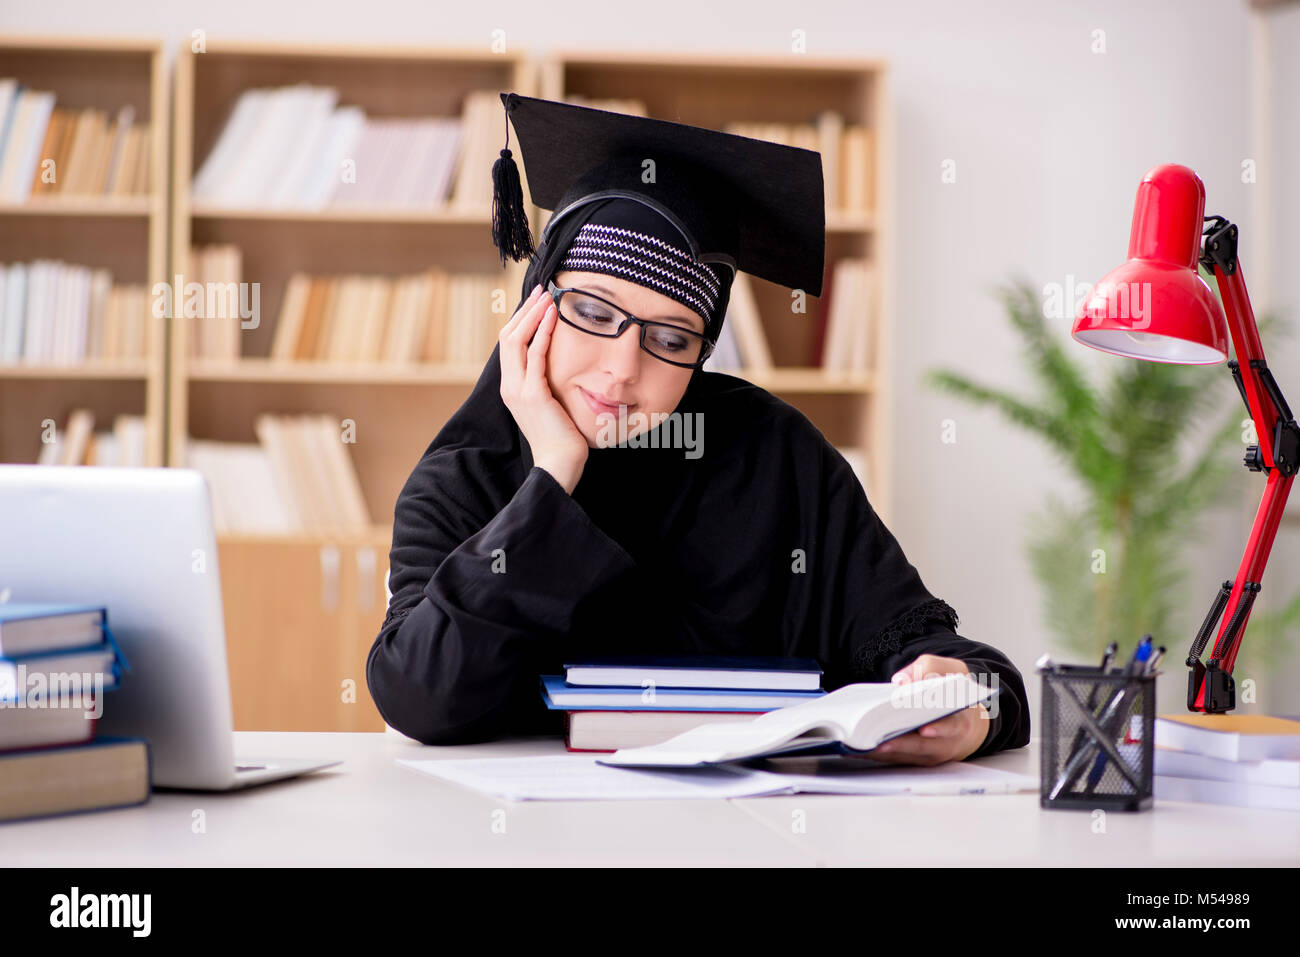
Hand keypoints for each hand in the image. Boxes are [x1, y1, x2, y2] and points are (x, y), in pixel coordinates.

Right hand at [499, 283, 588, 493]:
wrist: (560, 464)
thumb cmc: (561, 437)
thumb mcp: (551, 405)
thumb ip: (547, 384)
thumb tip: (559, 365)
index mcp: (511, 388)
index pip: (510, 345)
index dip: (522, 320)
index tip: (538, 302)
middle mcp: (509, 386)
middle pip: (508, 336)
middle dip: (526, 310)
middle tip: (542, 290)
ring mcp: (518, 390)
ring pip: (517, 340)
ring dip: (533, 314)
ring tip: (548, 296)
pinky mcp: (532, 394)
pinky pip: (535, 354)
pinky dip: (543, 331)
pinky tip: (554, 316)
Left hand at [865, 654, 990, 765]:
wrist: (966, 719)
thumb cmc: (955, 693)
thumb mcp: (952, 671)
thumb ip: (929, 668)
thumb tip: (902, 680)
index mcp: (960, 721)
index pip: (951, 727)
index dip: (939, 729)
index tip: (924, 730)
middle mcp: (947, 743)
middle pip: (923, 747)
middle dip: (902, 744)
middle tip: (882, 742)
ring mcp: (930, 755)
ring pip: (906, 756)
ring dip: (884, 753)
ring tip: (863, 745)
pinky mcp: (915, 759)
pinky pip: (896, 758)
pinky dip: (878, 754)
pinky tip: (860, 747)